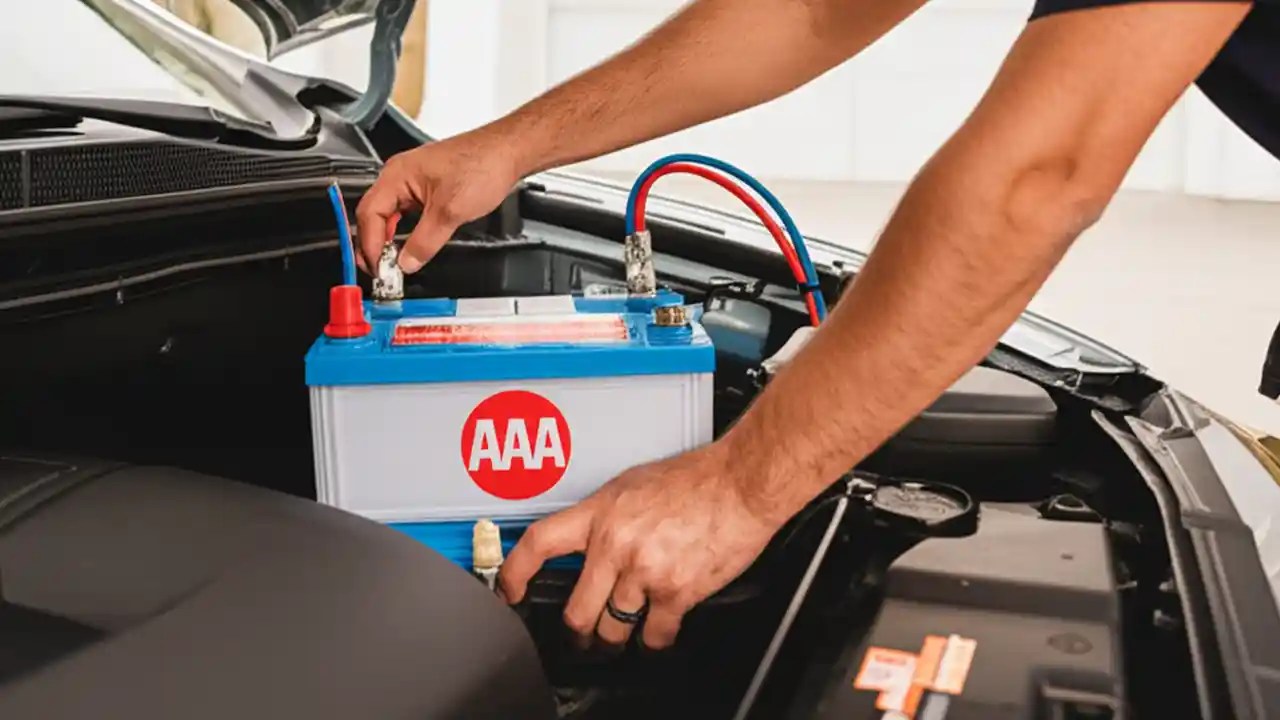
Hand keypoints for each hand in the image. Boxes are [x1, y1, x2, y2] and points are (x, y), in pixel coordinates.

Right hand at [356, 129, 521, 273]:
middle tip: (379, 271)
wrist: (506, 152)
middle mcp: (399, 175)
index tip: (379, 269)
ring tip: (390, 263)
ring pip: (388, 215)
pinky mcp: (425, 187)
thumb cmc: (483, 165)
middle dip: (373, 245)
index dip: (370, 246)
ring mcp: (411, 180)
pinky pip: (404, 212)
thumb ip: (425, 242)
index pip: (369, 215)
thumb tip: (407, 262)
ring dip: (387, 239)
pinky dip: (402, 231)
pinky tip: (407, 245)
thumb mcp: (451, 212)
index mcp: (396, 175)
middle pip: (372, 215)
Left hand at [498, 442, 779, 649]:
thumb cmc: (697, 478)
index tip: (510, 593)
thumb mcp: (634, 484)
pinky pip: (654, 635)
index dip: (515, 574)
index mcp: (601, 512)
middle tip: (583, 636)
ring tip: (626, 633)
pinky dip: (656, 640)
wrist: (742, 482)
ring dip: (618, 638)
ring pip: (613, 629)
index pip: (540, 544)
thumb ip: (606, 516)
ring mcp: (644, 570)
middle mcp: (616, 543)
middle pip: (576, 611)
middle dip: (579, 631)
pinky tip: (660, 630)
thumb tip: (590, 541)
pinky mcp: (676, 591)